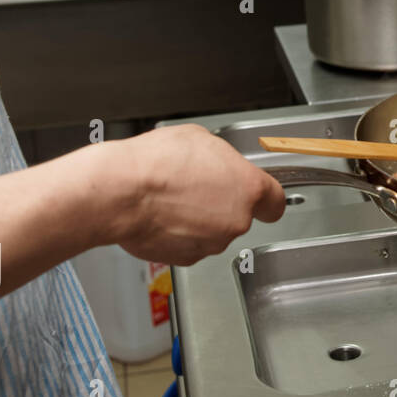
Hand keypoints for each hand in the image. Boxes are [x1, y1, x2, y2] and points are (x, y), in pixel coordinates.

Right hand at [103, 125, 286, 264]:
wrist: (122, 192)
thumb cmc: (156, 163)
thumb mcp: (199, 138)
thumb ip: (220, 157)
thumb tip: (217, 162)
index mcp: (248, 188)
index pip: (275, 202)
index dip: (266, 201)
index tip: (262, 200)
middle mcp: (236, 219)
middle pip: (239, 215)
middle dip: (221, 204)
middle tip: (194, 187)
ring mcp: (212, 243)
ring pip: (213, 232)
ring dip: (199, 220)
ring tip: (172, 199)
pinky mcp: (187, 258)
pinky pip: (189, 245)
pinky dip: (178, 234)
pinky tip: (162, 216)